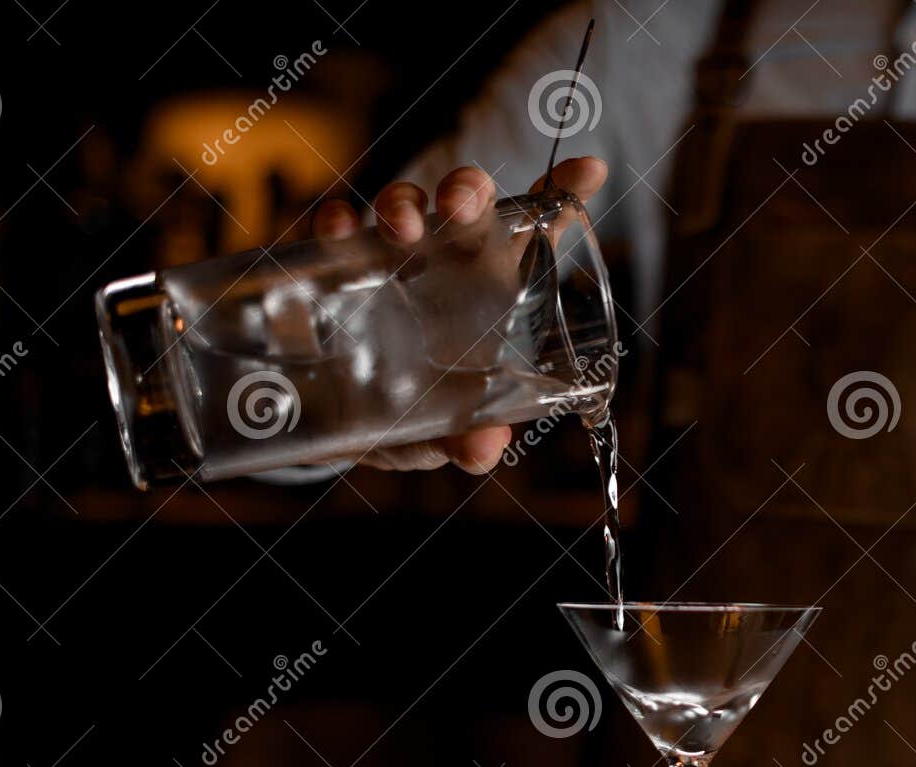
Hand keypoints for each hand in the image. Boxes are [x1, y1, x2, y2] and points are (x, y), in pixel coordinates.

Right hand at [312, 156, 609, 472]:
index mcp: (491, 291)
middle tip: (460, 208)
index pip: (535, 231)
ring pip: (405, 207)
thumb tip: (482, 448)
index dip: (562, 193)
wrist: (326, 424)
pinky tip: (339, 230)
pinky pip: (335, 230)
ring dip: (403, 204)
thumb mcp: (437, 435)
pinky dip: (336, 222)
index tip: (588, 169)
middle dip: (467, 190)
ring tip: (401, 228)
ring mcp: (388, 259)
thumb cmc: (406, 418)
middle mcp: (445, 263)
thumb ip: (464, 440)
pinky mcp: (334, 265)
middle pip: (468, 206)